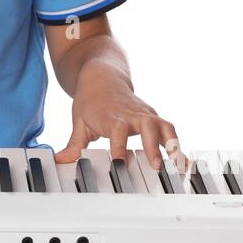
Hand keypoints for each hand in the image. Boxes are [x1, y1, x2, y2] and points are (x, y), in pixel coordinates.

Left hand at [53, 75, 183, 171]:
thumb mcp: (79, 121)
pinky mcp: (154, 118)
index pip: (117, 131)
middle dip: (152, 146)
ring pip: (164, 126)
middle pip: (147, 126)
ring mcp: (146, 115)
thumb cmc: (91, 100)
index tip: (120, 164)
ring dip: (172, 145)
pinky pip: (169, 131)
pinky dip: (177, 146)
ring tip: (178, 166)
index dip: (119, 148)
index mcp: (112, 115)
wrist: (102, 76)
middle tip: (156, 166)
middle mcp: (132, 114)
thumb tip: (59, 161)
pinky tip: (183, 163)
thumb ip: (73, 145)